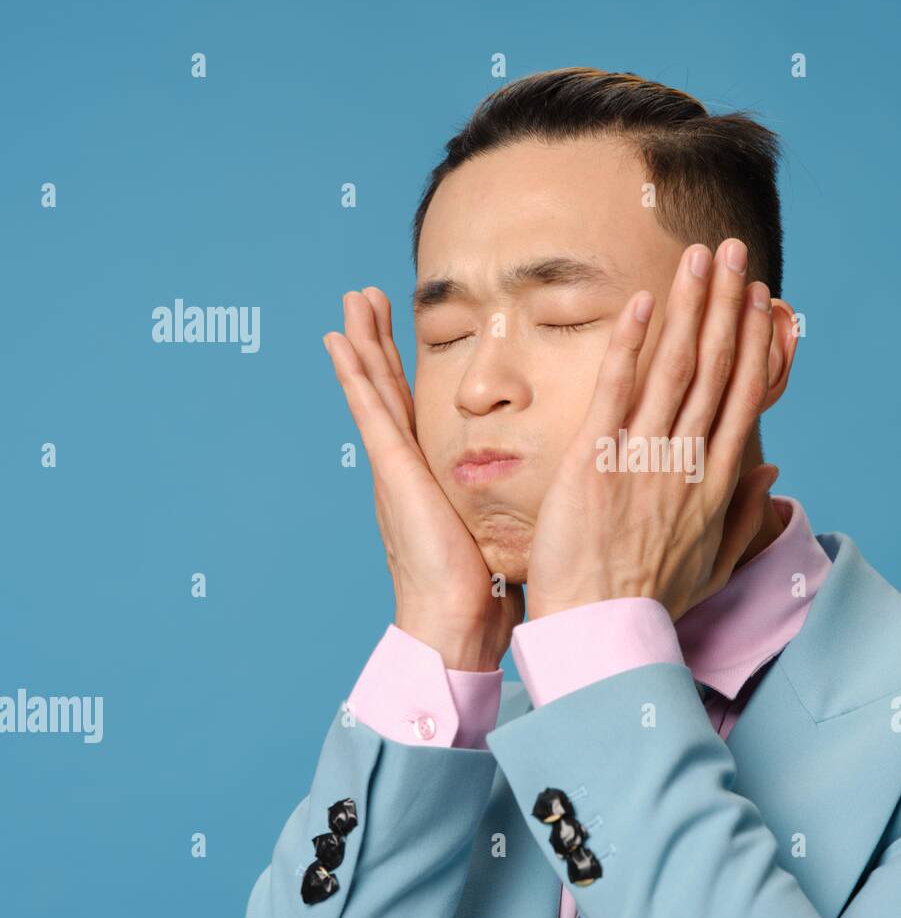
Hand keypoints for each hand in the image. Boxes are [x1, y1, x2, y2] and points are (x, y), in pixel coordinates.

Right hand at [323, 288, 523, 668]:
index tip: (402, 327)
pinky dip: (351, 373)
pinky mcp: (392, 471)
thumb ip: (507, 501)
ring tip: (352, 297)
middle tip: (367, 294)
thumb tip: (545, 490)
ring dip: (362, 341)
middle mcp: (406, 465)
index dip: (406, 366)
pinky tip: (338, 340)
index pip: (415, 407)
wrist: (457, 623)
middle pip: (390, 387)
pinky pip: (369, 410)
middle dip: (379, 339)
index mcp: (429, 475)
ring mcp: (393, 466)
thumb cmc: (485, 587)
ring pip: (374, 387)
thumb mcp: (498, 527)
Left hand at [526, 239, 777, 622]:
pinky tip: (642, 302)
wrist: (601, 630)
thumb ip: (746, 514)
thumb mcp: (715, 565)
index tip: (765, 303)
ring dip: (690, 308)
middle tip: (735, 253)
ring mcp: (643, 459)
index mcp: (717, 483)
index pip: (744, 398)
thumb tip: (773, 470)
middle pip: (716, 369)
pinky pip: (616, 392)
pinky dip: (629, 345)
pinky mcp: (595, 461)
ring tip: (702, 257)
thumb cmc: (652, 601)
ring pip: (675, 368)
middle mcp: (688, 462)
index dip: (755, 343)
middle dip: (728, 305)